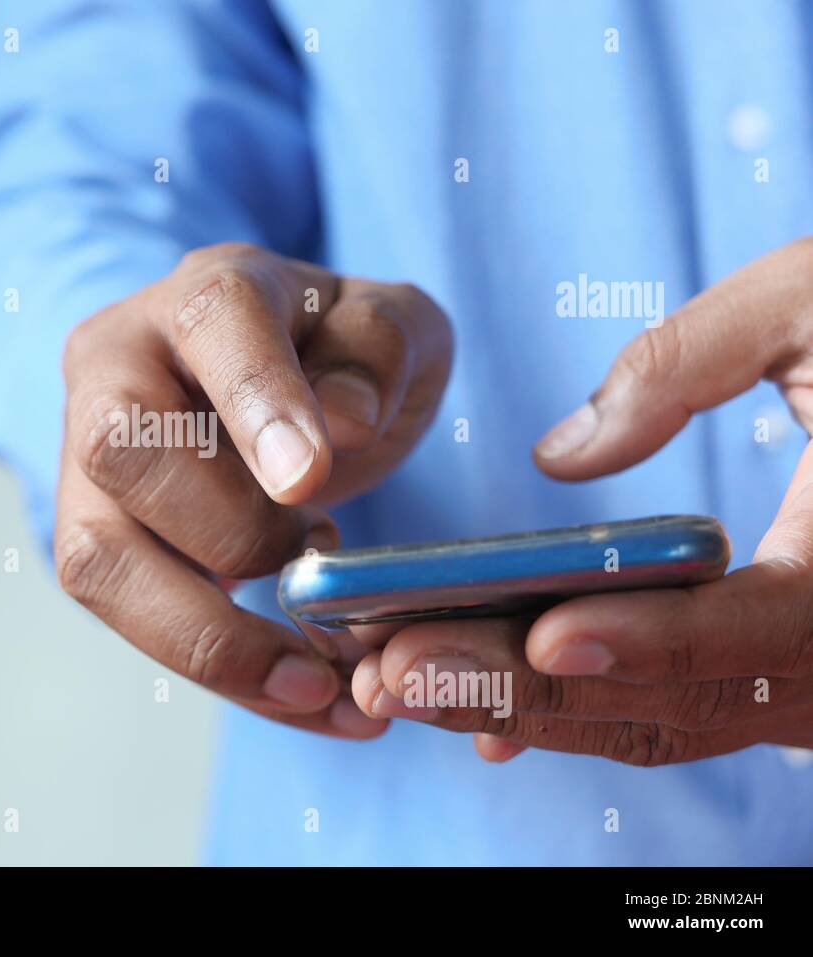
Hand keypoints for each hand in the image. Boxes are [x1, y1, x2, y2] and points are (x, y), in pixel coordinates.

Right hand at [54, 243, 451, 737]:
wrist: (269, 383)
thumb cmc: (329, 351)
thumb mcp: (387, 327)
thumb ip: (376, 353)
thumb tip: (338, 427)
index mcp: (204, 295)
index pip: (212, 324)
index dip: (257, 400)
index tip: (309, 481)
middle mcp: (119, 368)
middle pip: (120, 449)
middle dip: (230, 533)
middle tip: (322, 561)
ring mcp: (89, 460)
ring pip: (97, 557)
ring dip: (209, 636)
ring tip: (316, 680)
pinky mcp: (96, 540)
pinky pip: (131, 620)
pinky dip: (221, 673)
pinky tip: (300, 697)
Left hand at [350, 237, 812, 763]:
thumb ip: (688, 362)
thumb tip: (560, 456)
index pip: (759, 627)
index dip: (651, 638)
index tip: (544, 632)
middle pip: (679, 699)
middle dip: (528, 691)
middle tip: (395, 671)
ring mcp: (812, 678)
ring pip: (662, 723)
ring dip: (528, 713)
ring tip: (397, 683)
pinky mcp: (776, 674)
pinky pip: (675, 715)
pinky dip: (578, 712)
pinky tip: (480, 707)